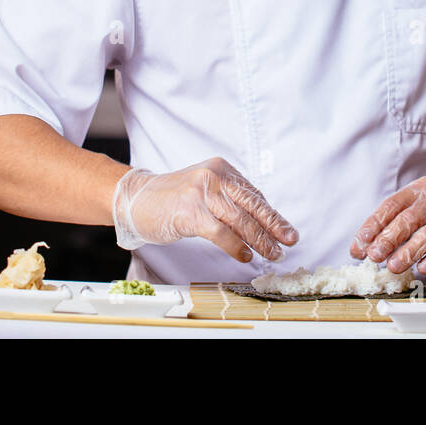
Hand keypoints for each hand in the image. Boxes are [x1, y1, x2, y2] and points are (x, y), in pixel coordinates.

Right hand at [112, 158, 297, 263]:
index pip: (253, 194)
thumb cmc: (172, 198)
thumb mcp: (204, 189)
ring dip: (260, 240)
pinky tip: (245, 256)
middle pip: (252, 205)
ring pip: (241, 220)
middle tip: (290, 241)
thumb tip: (260, 222)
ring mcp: (202, 193)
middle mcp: (214, 176)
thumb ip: (228, 200)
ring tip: (272, 253)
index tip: (286, 230)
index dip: (272, 215)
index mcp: (221, 168)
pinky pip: (221, 232)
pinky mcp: (190, 212)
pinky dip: (237, 246)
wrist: (135, 197)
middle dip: (274, 226)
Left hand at [349, 177, 425, 273]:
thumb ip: (393, 227)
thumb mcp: (418, 214)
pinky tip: (422, 268)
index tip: (361, 242)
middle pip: (408, 219)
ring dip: (408, 252)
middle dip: (388, 239)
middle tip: (374, 256)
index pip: (391, 205)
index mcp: (418, 190)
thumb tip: (362, 248)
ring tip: (393, 266)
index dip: (374, 224)